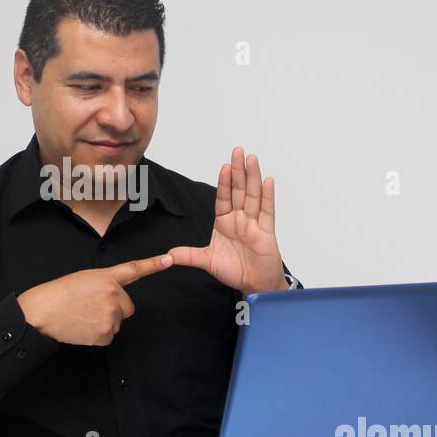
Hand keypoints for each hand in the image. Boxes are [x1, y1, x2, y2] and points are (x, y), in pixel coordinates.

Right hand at [17, 254, 171, 345]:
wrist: (42, 312)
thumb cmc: (58, 294)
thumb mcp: (84, 279)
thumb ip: (105, 285)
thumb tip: (115, 299)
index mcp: (106, 277)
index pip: (134, 269)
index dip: (153, 264)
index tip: (169, 259)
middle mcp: (113, 295)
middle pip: (127, 307)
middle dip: (115, 308)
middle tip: (91, 307)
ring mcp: (110, 315)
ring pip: (117, 322)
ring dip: (104, 321)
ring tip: (83, 315)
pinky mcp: (105, 334)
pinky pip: (108, 336)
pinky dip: (98, 334)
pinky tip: (83, 327)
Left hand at [168, 146, 287, 294]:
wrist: (254, 286)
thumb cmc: (235, 271)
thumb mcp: (207, 261)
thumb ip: (189, 255)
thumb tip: (169, 254)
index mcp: (225, 222)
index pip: (224, 197)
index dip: (224, 182)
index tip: (224, 166)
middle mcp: (240, 219)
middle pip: (239, 191)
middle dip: (238, 171)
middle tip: (238, 151)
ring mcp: (254, 223)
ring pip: (253, 196)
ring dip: (253, 177)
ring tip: (252, 159)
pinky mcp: (266, 231)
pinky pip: (267, 210)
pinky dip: (268, 195)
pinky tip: (268, 180)